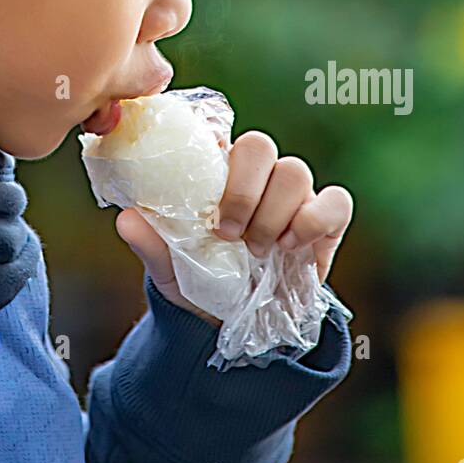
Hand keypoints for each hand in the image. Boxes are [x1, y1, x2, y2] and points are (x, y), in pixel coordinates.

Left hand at [116, 130, 353, 324]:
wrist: (234, 326)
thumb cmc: (198, 283)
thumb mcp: (169, 268)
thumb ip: (150, 243)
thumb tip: (127, 219)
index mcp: (219, 175)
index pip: (223, 136)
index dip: (217, 156)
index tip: (206, 202)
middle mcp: (259, 177)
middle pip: (261, 145)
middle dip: (243, 189)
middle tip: (229, 233)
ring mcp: (295, 196)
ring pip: (295, 171)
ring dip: (273, 212)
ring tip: (257, 250)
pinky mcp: (327, 222)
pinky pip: (336, 201)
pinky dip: (315, 219)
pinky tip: (292, 247)